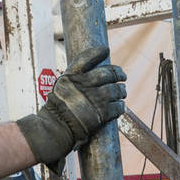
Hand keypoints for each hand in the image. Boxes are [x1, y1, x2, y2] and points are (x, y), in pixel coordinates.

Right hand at [16, 46, 126, 167]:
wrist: (57, 128)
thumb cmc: (58, 107)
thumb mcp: (61, 84)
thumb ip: (74, 72)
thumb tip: (89, 62)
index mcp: (73, 77)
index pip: (87, 57)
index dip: (98, 52)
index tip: (106, 50)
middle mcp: (84, 85)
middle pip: (108, 73)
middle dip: (118, 73)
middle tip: (122, 76)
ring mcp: (95, 99)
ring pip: (116, 90)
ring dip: (122, 90)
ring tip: (122, 92)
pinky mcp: (101, 114)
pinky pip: (118, 107)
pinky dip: (120, 106)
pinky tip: (120, 106)